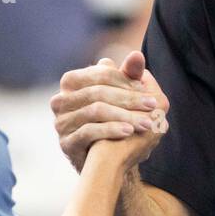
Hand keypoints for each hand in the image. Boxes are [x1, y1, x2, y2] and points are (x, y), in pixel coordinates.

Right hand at [51, 52, 169, 171]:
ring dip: (125, 116)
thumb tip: (137, 55)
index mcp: (71, 82)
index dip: (126, 81)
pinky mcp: (65, 143)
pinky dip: (111, 130)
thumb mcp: (120, 95)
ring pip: (95, 111)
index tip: (148, 92)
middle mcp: (60, 100)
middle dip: (129, 99)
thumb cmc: (113, 120)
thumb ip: (128, 75)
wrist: (103, 160)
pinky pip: (88, 132)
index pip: (100, 74)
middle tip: (153, 106)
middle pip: (98, 92)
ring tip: (147, 123)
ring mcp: (61, 122)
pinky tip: (129, 132)